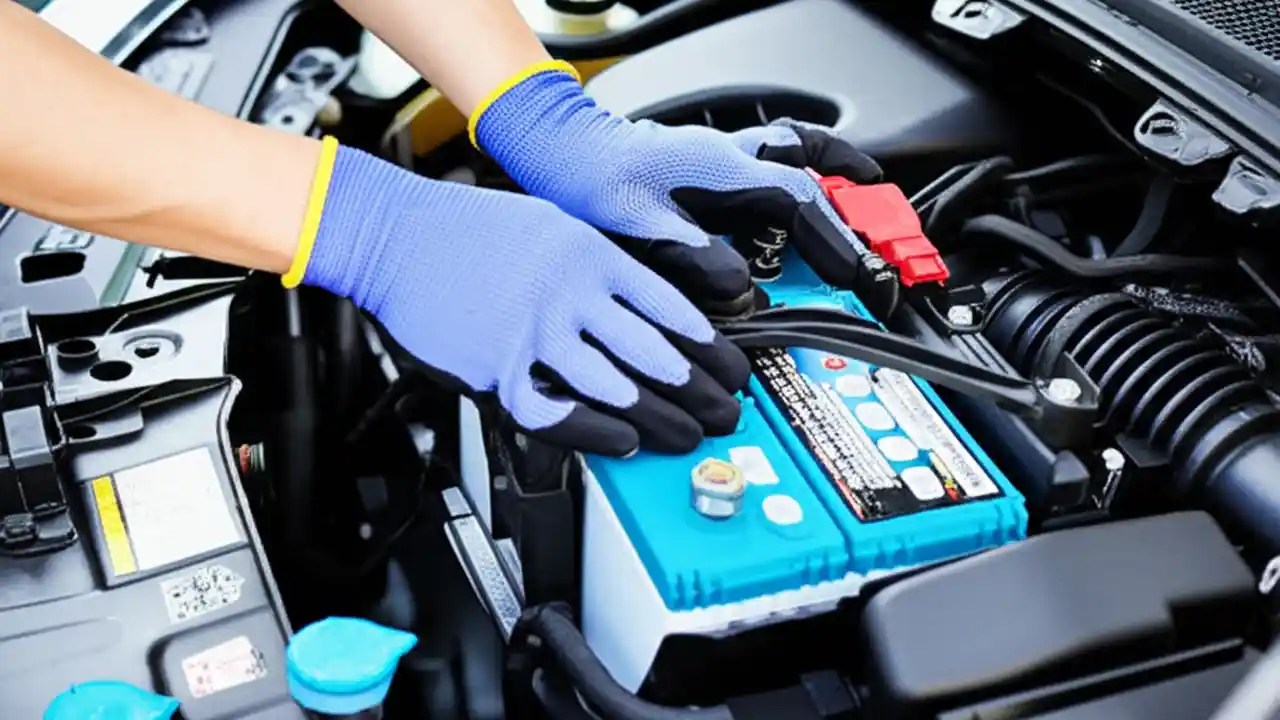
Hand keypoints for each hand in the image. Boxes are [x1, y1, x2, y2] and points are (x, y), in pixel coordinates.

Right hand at [293, 139, 750, 455]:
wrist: (395, 236)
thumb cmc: (468, 229)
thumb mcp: (551, 225)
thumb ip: (597, 265)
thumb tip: (638, 304)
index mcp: (590, 255)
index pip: (670, 307)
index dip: (709, 346)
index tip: (731, 367)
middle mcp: (571, 294)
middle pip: (656, 352)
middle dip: (701, 390)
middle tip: (726, 411)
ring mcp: (535, 333)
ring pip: (617, 386)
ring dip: (663, 417)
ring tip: (689, 434)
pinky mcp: (498, 369)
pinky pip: (557, 412)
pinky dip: (596, 432)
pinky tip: (624, 442)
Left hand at [470, 62, 890, 310]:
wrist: (559, 152)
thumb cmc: (589, 186)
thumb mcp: (639, 231)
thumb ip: (692, 259)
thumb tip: (740, 287)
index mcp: (719, 170)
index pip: (798, 204)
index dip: (832, 241)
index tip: (855, 277)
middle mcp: (728, 155)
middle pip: (809, 175)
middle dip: (849, 209)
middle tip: (878, 246)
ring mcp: (721, 153)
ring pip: (795, 152)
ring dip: (832, 172)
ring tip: (866, 193)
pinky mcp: (708, 160)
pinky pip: (769, 155)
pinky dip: (798, 167)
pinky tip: (801, 193)